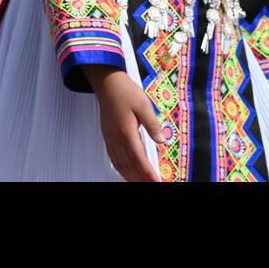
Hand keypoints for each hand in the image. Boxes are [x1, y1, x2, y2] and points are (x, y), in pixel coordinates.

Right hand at [86, 66, 164, 181]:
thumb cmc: (124, 91)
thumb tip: (162, 140)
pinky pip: (113, 158)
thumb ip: (153, 124)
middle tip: (151, 184)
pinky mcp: (108, 136)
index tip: (156, 181)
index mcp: (126, 131)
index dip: (148, 173)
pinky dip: (121, 169)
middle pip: (129, 165)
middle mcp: (117, 138)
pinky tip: (126, 171)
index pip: (139, 158)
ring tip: (140, 182)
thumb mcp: (144, 104)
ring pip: (120, 164)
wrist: (107, 83)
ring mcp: (111, 138)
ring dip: (130, 176)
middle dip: (141, 178)